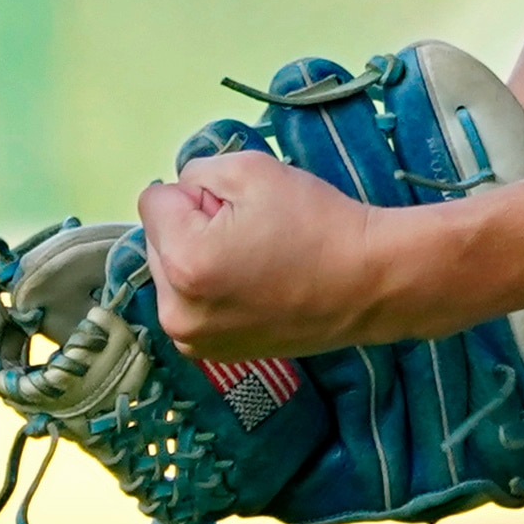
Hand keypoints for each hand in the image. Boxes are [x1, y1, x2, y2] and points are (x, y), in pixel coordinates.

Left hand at [137, 148, 404, 358]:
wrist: (370, 283)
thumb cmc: (316, 222)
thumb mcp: (250, 169)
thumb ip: (195, 172)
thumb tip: (180, 197)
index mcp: (183, 262)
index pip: (154, 201)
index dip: (196, 193)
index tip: (240, 207)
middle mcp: (177, 311)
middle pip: (158, 240)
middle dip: (192, 228)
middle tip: (251, 233)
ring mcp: (193, 340)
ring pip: (172, 273)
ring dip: (198, 260)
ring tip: (255, 261)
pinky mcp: (213, 354)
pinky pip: (191, 304)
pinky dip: (211, 291)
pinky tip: (254, 287)